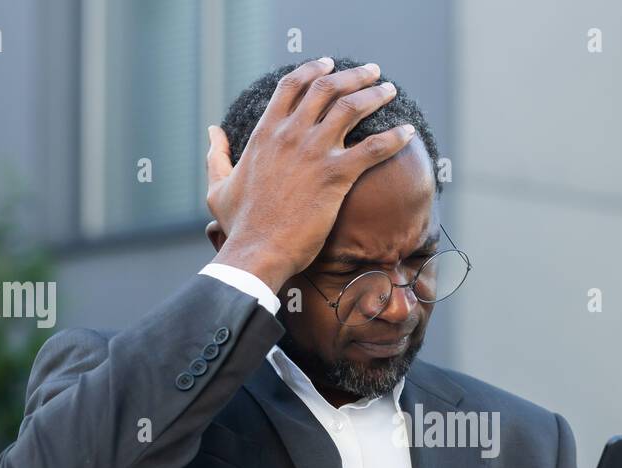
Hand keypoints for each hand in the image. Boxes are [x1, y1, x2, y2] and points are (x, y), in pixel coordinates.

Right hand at [204, 57, 415, 290]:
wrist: (257, 251)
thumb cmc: (240, 225)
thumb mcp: (218, 186)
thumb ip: (217, 156)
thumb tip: (213, 133)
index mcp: (265, 133)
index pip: (292, 86)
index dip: (313, 70)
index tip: (329, 63)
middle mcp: (291, 134)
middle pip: (327, 88)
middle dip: (353, 75)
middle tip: (371, 72)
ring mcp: (314, 153)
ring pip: (351, 108)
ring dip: (374, 94)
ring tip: (390, 90)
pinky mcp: (336, 175)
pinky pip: (373, 148)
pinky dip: (394, 137)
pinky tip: (408, 132)